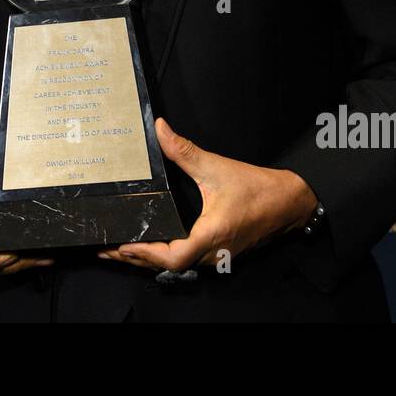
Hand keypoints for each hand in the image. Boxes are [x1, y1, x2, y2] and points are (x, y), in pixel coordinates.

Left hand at [98, 117, 316, 272]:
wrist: (290, 202)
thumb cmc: (259, 190)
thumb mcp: (217, 167)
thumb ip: (185, 150)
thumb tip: (160, 130)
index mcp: (211, 235)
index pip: (172, 256)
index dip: (144, 253)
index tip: (121, 244)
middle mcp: (212, 252)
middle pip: (166, 265)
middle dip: (134, 259)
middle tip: (106, 249)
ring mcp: (216, 256)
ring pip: (175, 266)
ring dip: (148, 260)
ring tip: (120, 250)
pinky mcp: (218, 252)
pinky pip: (186, 261)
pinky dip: (164, 257)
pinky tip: (151, 247)